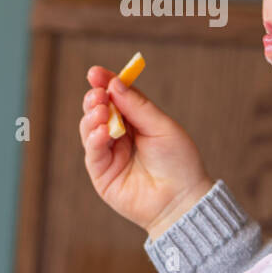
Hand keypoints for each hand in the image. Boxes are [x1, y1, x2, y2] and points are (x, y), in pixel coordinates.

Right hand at [79, 65, 213, 238]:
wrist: (182, 199)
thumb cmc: (179, 162)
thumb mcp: (162, 126)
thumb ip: (139, 106)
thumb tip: (115, 83)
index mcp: (136, 120)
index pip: (116, 96)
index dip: (105, 83)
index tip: (94, 73)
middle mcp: (119, 135)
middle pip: (98, 110)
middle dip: (95, 98)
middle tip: (97, 93)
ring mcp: (108, 154)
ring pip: (89, 128)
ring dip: (92, 116)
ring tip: (101, 110)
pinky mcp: (101, 174)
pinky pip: (92, 152)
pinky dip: (94, 138)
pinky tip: (102, 131)